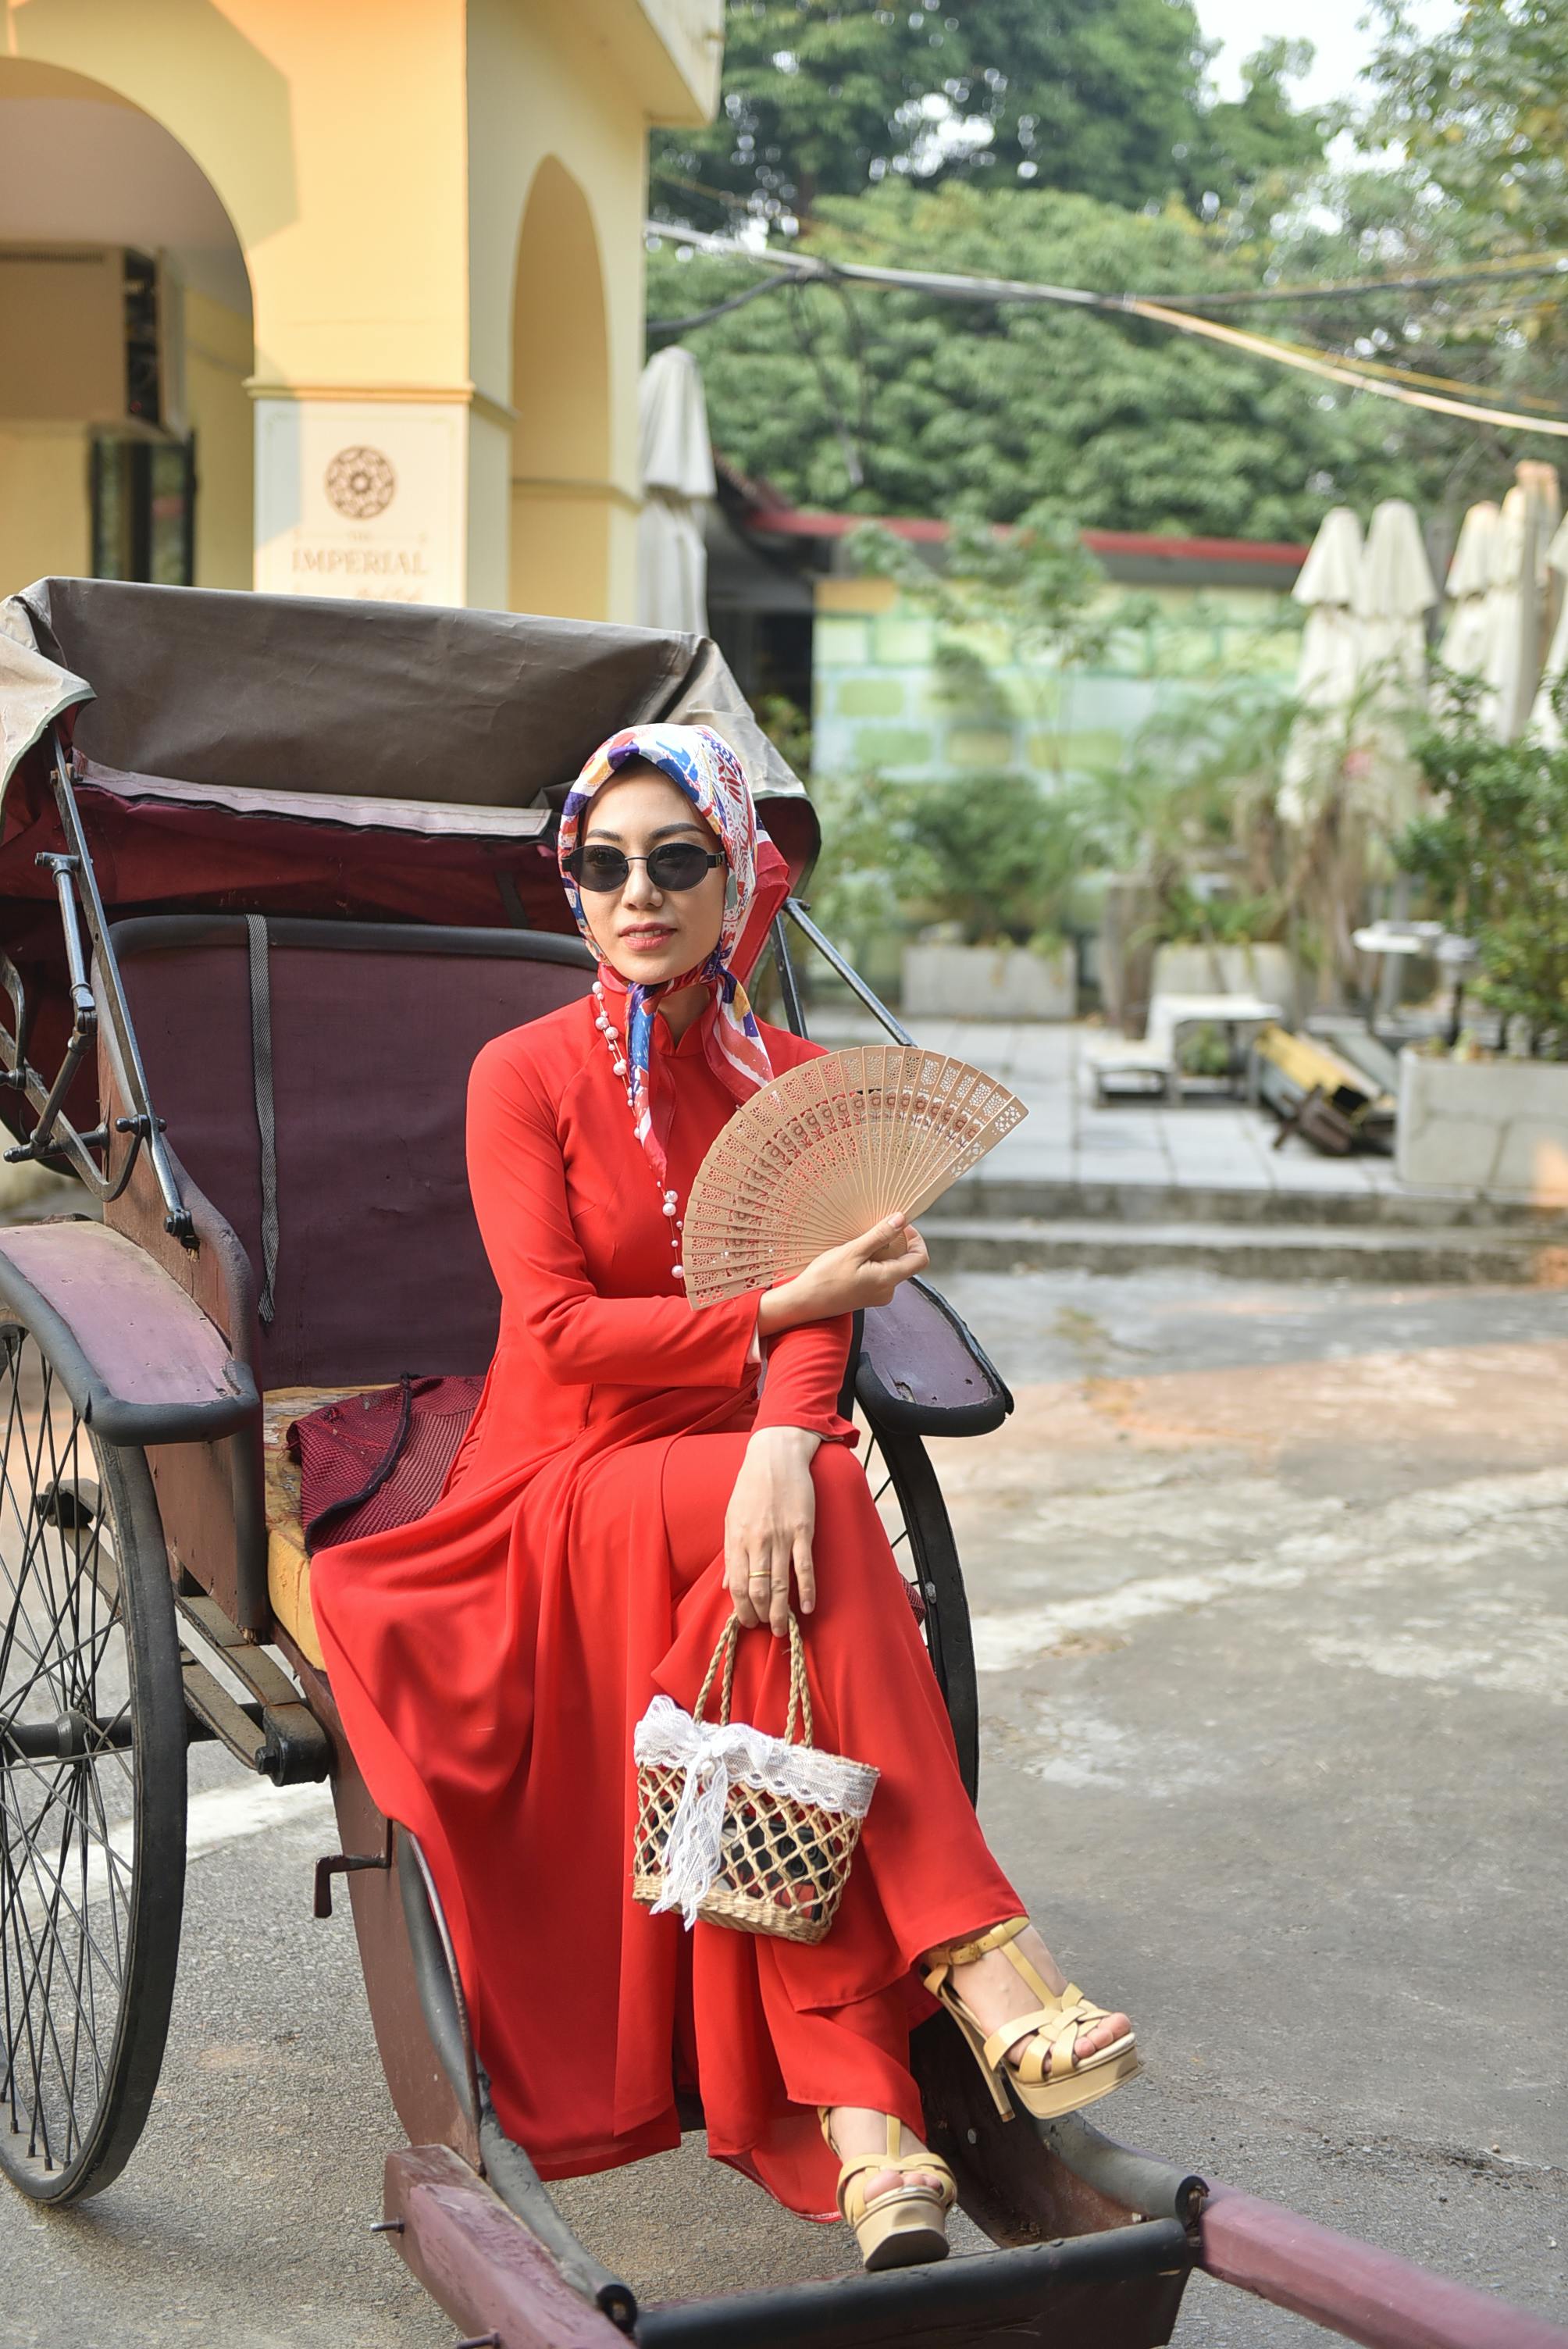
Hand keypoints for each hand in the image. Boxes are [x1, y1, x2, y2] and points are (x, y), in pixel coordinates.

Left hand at [725, 1426, 819, 1635]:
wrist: (775, 1456)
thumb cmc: (751, 1487)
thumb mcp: (732, 1518)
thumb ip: (731, 1553)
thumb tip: (727, 1585)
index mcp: (736, 1539)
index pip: (737, 1585)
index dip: (741, 1609)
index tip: (747, 1623)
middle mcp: (756, 1541)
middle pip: (757, 1590)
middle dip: (760, 1616)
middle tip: (766, 1630)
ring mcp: (780, 1536)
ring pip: (779, 1584)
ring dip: (780, 1611)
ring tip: (782, 1629)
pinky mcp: (802, 1530)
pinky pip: (804, 1566)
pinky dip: (806, 1590)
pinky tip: (807, 1607)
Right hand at [757, 1215, 927, 1337]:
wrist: (804, 1302)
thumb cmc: (825, 1278)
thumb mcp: (853, 1251)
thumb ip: (880, 1235)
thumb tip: (901, 1220)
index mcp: (888, 1280)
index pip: (920, 1259)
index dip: (916, 1240)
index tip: (901, 1226)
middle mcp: (888, 1291)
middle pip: (906, 1261)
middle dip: (896, 1243)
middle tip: (875, 1230)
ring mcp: (878, 1295)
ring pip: (891, 1267)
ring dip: (882, 1252)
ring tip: (861, 1244)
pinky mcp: (868, 1295)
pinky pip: (880, 1274)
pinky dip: (873, 1261)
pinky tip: (855, 1257)